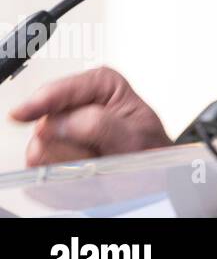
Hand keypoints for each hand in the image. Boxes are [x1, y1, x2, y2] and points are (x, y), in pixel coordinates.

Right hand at [8, 67, 170, 165]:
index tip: (23, 113)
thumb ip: (98, 125)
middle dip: (68, 142)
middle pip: (48, 121)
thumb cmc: (149, 149)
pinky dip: (62, 171)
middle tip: (96, 152)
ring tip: (96, 160)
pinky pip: (42, 164)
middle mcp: (80, 104)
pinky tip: (84, 169)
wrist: (152, 173)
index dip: (42, 101)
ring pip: (42, 146)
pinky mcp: (54, 150)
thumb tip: (58, 124)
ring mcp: (64, 127)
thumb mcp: (134, 135)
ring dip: (69, 160)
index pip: (63, 89)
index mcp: (103, 85)